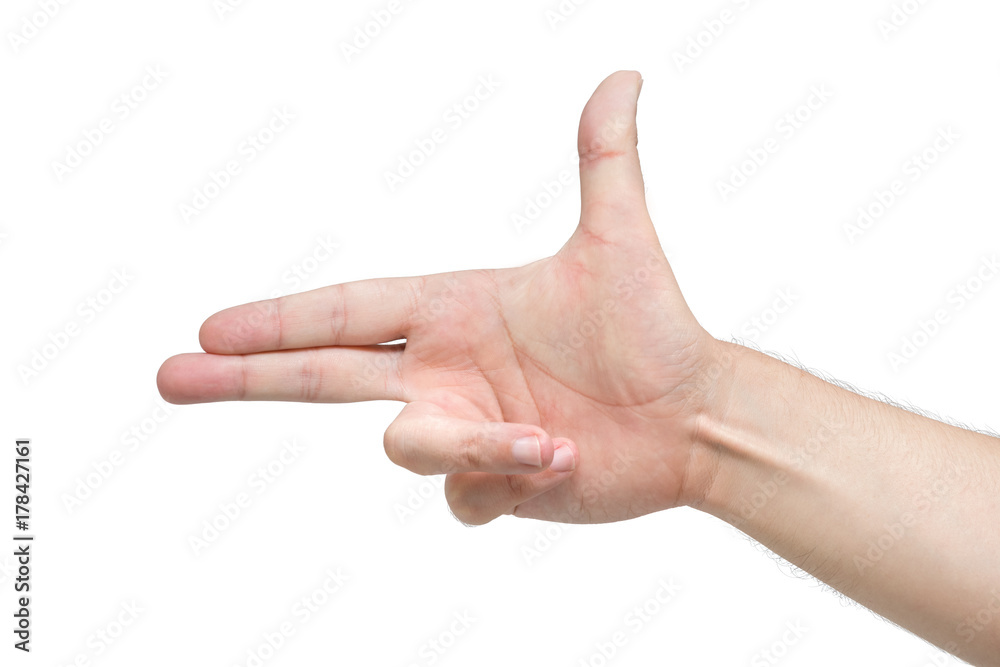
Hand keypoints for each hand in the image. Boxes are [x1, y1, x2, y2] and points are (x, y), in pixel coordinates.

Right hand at [157, 71, 720, 525]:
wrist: (693, 416)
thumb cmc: (655, 327)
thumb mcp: (620, 239)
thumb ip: (604, 160)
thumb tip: (624, 75)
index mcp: (453, 310)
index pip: (348, 312)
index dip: (277, 318)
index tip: (210, 323)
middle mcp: (445, 370)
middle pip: (323, 376)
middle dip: (245, 377)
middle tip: (170, 376)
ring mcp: (464, 429)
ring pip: (410, 448)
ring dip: (472, 448)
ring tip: (549, 441)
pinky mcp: (492, 483)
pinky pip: (463, 496)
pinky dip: (505, 481)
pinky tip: (561, 461)